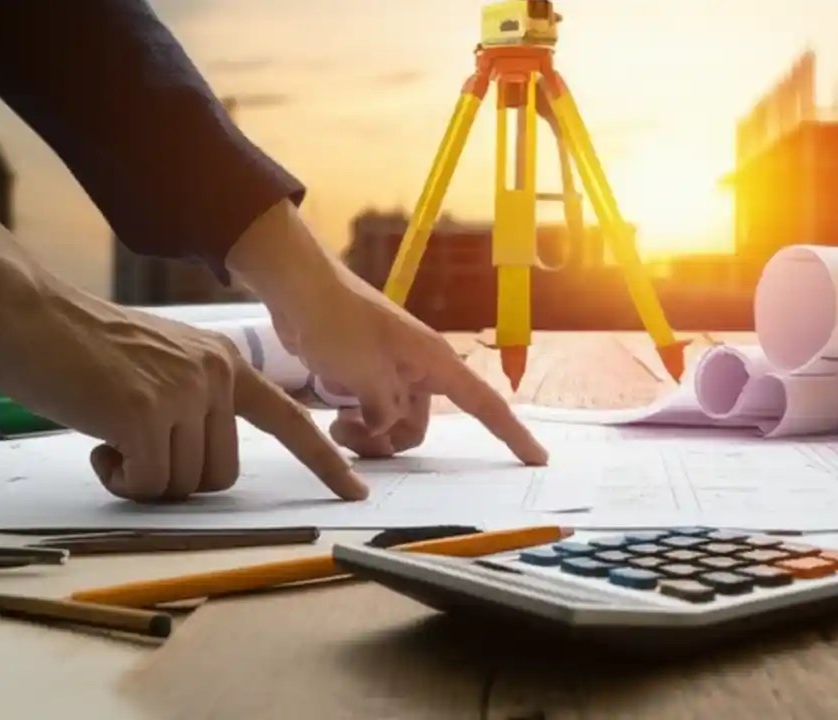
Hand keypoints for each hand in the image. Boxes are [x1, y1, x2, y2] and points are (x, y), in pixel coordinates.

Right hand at [0, 217, 368, 501]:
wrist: (31, 314)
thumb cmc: (88, 347)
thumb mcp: (165, 362)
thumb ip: (196, 400)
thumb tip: (204, 462)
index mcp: (227, 364)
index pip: (290, 419)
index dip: (322, 461)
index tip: (354, 491)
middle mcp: (216, 376)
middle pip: (220, 473)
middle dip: (176, 475)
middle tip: (133, 444)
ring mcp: (184, 393)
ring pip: (184, 484)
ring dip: (144, 476)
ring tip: (111, 433)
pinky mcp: (145, 414)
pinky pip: (148, 483)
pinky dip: (120, 479)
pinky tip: (97, 443)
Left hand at [227, 200, 547, 464]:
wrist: (299, 290)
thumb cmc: (338, 322)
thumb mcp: (367, 375)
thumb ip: (386, 410)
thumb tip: (388, 427)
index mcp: (434, 362)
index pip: (485, 404)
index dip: (513, 434)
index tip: (538, 459)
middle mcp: (419, 369)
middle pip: (421, 425)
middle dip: (390, 442)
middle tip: (351, 435)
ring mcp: (391, 372)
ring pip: (393, 424)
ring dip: (367, 435)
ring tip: (337, 426)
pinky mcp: (366, 374)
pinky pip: (373, 413)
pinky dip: (356, 422)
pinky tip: (333, 415)